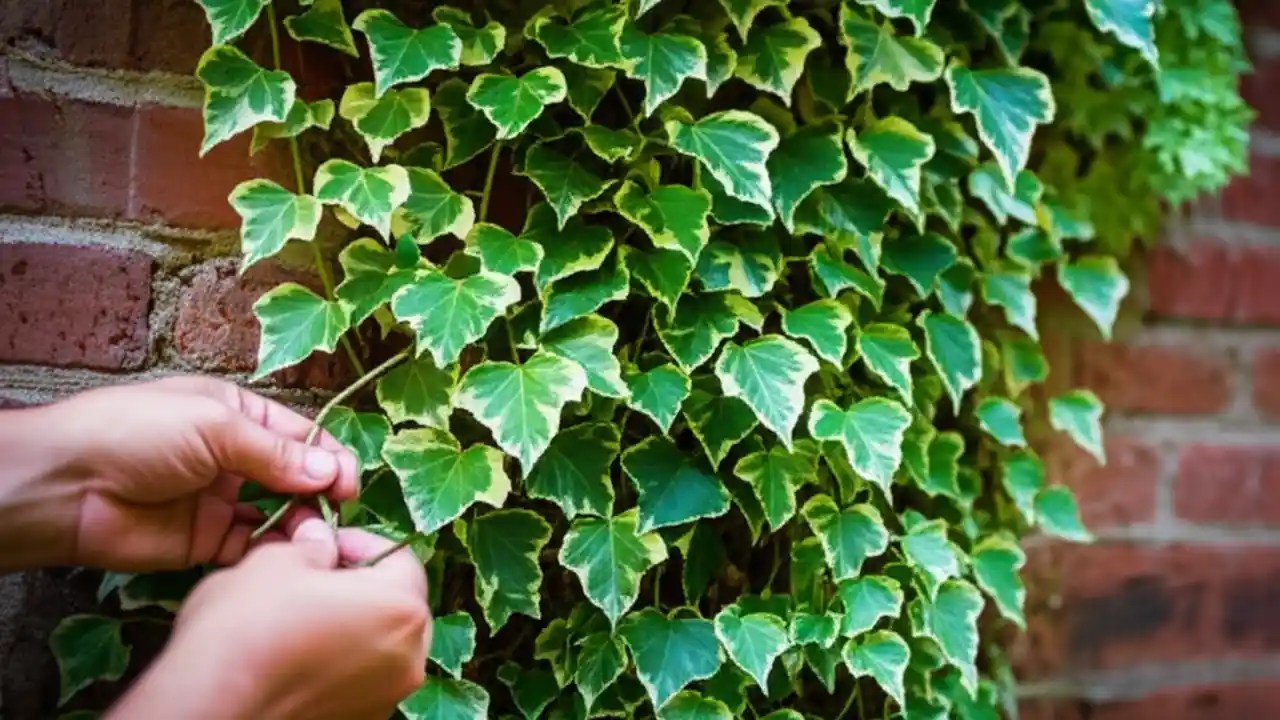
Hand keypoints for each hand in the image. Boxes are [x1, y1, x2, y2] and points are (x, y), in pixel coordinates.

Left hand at [0, 376, 357, 570]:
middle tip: (338, 513)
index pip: (300, 435)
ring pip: (278, 514)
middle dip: (321, 493)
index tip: (349, 482)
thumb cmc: (137, 433)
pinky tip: (288, 556)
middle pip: (295, 476)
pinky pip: (250, 548)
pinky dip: (272, 552)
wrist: (65, 486)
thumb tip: (330, 472)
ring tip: (315, 539)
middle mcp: (234, 456)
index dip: (329, 457)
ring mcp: (220, 501)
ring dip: (301, 524)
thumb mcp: (214, 426)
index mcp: (237, 414)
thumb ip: (275, 453)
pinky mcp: (205, 542)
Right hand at [108, 519, 430, 719]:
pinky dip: (339, 664)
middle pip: (397, 605)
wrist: (208, 709)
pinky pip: (360, 680)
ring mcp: (386, 697)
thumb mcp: (274, 562)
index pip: (399, 558)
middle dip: (360, 585)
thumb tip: (320, 539)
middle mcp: (408, 659)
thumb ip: (311, 546)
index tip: (324, 541)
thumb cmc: (246, 630)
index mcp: (401, 609)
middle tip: (314, 577)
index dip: (358, 542)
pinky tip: (296, 658)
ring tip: (300, 618)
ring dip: (351, 625)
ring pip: (380, 646)